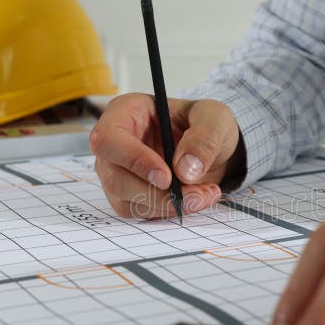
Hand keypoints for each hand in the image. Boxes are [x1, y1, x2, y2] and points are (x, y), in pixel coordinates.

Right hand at [89, 93, 240, 218]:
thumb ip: (204, 138)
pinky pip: (142, 213)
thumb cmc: (206, 124)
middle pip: (116, 177)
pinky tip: (196, 199)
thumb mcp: (215, 118)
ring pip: (128, 201)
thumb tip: (184, 170)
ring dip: (169, 205)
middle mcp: (115, 144)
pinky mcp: (130, 196)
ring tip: (205, 194)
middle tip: (197, 194)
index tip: (167, 178)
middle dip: (158, 193)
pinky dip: (171, 211)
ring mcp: (118, 172)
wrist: (214, 149)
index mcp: (126, 112)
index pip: (109, 138)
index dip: (134, 160)